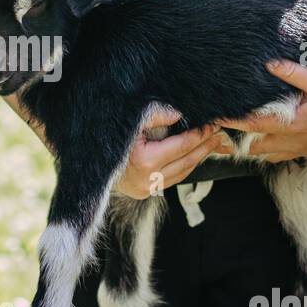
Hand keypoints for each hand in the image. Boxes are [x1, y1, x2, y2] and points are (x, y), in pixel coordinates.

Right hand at [115, 107, 230, 199]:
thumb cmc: (108, 137)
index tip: (212, 124)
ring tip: (212, 143)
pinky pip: (173, 179)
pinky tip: (193, 155)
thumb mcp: (129, 121)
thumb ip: (155, 115)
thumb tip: (178, 113)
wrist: (87, 163)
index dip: (200, 134)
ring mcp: (146, 189)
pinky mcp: (145, 193)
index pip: (182, 146)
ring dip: (199, 157)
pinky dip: (186, 166)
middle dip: (205, 146)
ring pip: (183, 173)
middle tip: (219, 133)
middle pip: (187, 160)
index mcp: (144, 160)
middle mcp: (147, 179)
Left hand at [216, 59, 306, 161]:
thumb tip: (269, 64)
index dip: (231, 120)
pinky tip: (253, 141)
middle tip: (212, 129)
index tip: (213, 115)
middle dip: (231, 138)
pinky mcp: (302, 151)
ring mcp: (295, 149)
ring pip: (260, 153)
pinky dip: (260, 151)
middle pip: (251, 144)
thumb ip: (294, 73)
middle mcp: (290, 141)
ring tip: (224, 137)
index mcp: (291, 124)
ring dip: (244, 146)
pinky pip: (273, 156)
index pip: (252, 123)